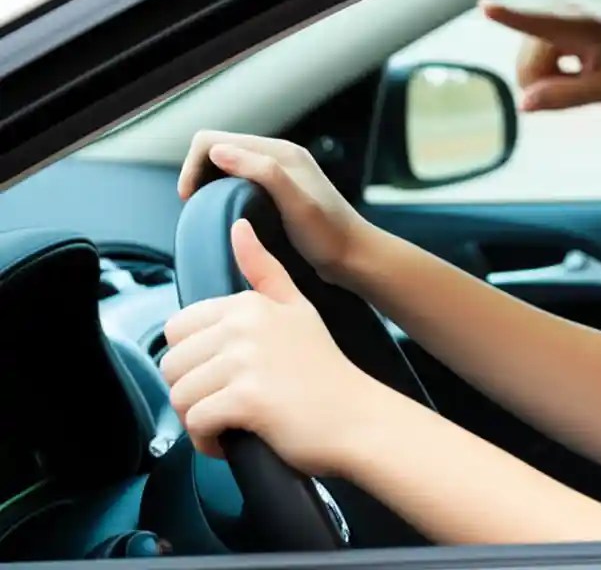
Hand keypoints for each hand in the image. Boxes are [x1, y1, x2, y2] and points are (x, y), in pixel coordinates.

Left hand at [160, 218, 383, 475]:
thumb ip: (264, 270)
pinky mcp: (246, 398)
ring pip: (179, 396)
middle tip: (228, 405)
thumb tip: (238, 227)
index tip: (226, 376)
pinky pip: (196, 423)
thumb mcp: (298, 309)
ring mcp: (245, 361)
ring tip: (231, 424)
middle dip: (193, 393)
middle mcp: (244, 326)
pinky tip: (233, 441)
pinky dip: (208, 442)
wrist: (360, 419)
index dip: (195, 361)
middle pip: (172, 366)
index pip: (178, 330)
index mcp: (249, 304)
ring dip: (198, 420)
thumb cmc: (326, 373)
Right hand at [177, 130, 373, 285]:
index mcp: (279, 151)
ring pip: (228, 167)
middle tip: (195, 208)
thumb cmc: (329, 235)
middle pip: (218, 150)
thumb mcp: (295, 203)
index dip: (193, 165)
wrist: (356, 257)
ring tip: (206, 212)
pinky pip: (240, 183)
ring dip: (210, 184)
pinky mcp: (280, 193)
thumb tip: (217, 151)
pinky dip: (224, 194)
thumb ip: (262, 171)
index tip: (190, 199)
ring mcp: (279, 175)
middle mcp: (278, 157)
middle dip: (198, 173)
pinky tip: (227, 216)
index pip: (214, 140)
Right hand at [479, 0, 600, 110]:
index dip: (510, 17)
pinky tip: (571, 67)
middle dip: (547, 87)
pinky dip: (547, 74)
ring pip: (525, 68)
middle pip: (529, 68)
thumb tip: (523, 104)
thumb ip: (568, 97)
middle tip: (584, 83)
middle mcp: (562, 14)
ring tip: (581, 73)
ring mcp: (549, 16)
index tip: (484, 6)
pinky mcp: (541, 23)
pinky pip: (528, 62)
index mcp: (584, 27)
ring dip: (549, 81)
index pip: (540, 24)